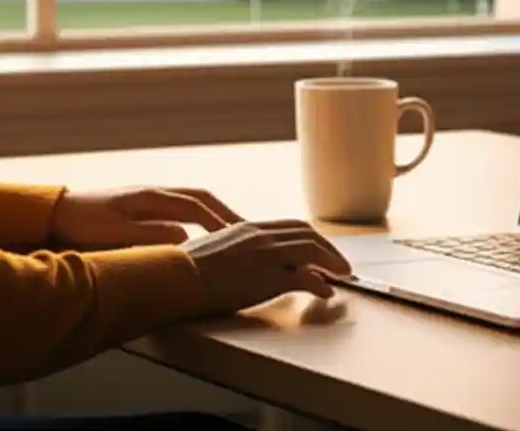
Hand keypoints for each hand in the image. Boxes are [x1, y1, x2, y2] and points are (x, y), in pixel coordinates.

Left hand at [49, 186, 244, 249]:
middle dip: (227, 213)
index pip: (198, 207)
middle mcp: (155, 192)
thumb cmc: (83, 224)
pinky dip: (200, 216)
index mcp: (152, 197)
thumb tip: (186, 238)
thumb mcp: (116, 232)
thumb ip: (151, 235)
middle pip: (202, 198)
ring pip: (194, 201)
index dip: (222, 222)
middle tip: (252, 231)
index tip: (242, 238)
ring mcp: (150, 197)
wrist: (55, 212)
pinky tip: (203, 232)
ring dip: (216, 214)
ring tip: (235, 231)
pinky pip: (182, 207)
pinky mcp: (143, 206)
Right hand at [181, 220, 353, 314]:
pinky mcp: (269, 278)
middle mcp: (261, 236)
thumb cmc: (185, 269)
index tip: (321, 248)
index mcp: (249, 227)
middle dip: (329, 248)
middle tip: (340, 263)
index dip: (312, 238)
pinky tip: (326, 294)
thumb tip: (246, 261)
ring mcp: (267, 255)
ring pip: (312, 251)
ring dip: (332, 263)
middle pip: (308, 234)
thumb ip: (236, 250)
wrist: (177, 278)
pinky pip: (306, 279)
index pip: (292, 226)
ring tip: (342, 276)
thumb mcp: (214, 249)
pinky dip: (321, 285)